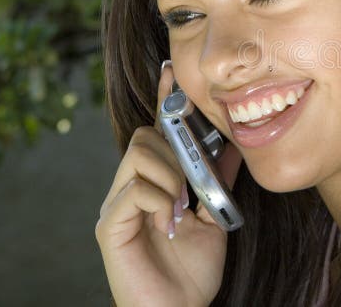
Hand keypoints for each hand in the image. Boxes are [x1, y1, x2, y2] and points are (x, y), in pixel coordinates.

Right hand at [95, 62, 242, 306]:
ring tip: (183, 208)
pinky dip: (160, 202)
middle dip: (176, 150)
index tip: (172, 71)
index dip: (164, 101)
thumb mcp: (215, 217)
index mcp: (157, 182)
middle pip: (145, 136)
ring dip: (171, 176)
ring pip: (139, 155)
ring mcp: (117, 205)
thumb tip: (232, 143)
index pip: (157, 132)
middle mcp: (132, 187)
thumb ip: (218, 180)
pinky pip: (133, 190)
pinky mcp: (108, 225)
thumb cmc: (194, 270)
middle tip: (194, 186)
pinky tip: (170, 225)